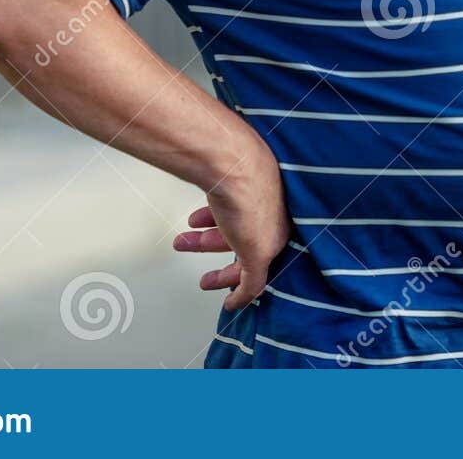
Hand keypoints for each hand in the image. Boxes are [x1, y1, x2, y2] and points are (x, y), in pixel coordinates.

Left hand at [172, 156, 289, 311]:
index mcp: (279, 235)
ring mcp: (254, 198)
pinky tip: (195, 220)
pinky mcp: (237, 183)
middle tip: (200, 276)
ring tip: (183, 241)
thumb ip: (252, 281)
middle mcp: (270, 216)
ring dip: (203, 239)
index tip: (226, 298)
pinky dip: (207, 218)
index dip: (239, 285)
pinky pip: (220, 208)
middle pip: (240, 248)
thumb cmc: (251, 200)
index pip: (257, 268)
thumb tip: (242, 300)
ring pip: (227, 227)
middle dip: (218, 265)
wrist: (234, 161)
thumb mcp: (256, 253)